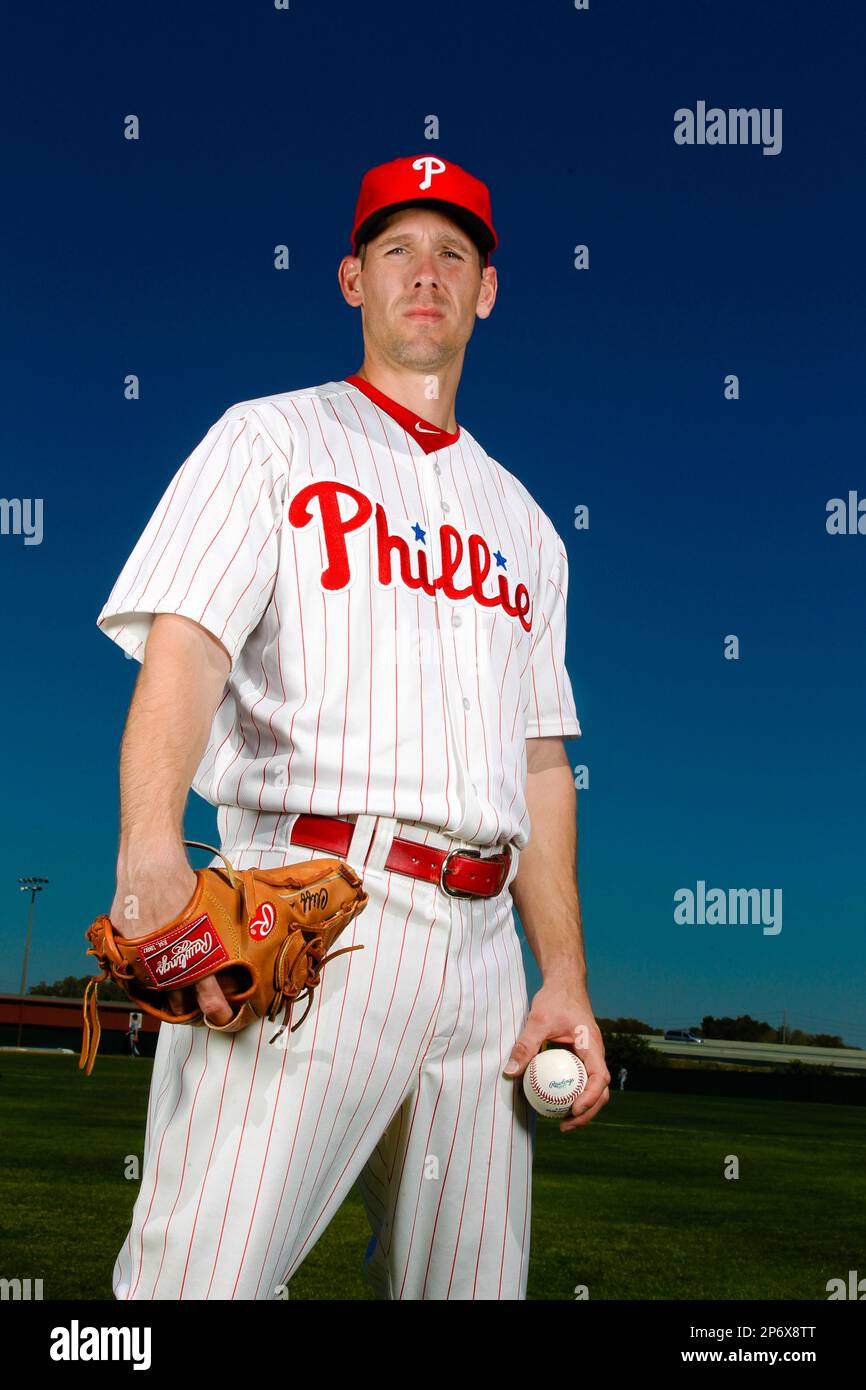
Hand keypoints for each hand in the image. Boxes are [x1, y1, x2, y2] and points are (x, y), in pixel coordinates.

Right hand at [110, 854, 232, 1025]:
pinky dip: (142, 975)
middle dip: (186, 1008)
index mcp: (196, 957)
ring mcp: (143, 959)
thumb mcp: (216, 909)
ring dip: (164, 994)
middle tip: (192, 1010)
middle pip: (178, 999)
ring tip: (171, 998)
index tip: (220, 1016)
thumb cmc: (185, 885)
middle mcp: (169, 963)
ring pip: (154, 990)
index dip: (216, 1010)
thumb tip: (244, 939)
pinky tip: (149, 975)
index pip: (208, 996)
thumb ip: (221, 935)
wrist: (152, 867)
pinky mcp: (123, 950)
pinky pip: (133, 972)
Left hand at [503, 981, 609, 1131]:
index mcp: (592, 1045)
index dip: (590, 1097)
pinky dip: (572, 1093)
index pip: (600, 1077)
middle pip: (601, 1090)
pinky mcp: (582, 1056)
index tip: (573, 1109)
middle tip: (565, 1126)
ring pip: (593, 1088)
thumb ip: (525, 1045)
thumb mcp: (537, 1021)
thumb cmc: (555, 999)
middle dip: (588, 1112)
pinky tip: (553, 1102)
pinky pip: (581, 1079)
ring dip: (582, 1107)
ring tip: (561, 1122)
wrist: (565, 982)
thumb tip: (510, 1072)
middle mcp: (596, 1053)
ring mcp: (590, 1055)